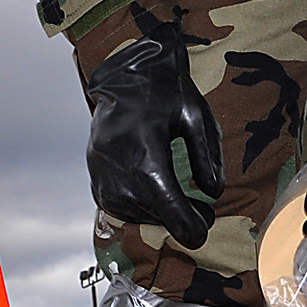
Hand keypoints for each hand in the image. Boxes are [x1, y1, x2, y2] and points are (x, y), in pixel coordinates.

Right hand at [84, 18, 223, 244]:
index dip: (185, 224)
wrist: (125, 71)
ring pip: (131, 211)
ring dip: (158, 214)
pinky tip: (156, 198)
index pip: (164, 199)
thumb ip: (206, 155)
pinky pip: (115, 205)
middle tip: (204, 215)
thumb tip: (213, 193)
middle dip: (178, 218)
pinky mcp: (93, 174)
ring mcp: (99, 169)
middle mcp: (115, 160)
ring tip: (182, 205)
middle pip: (149, 208)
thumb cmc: (163, 89)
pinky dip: (138, 208)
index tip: (202, 235)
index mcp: (143, 145)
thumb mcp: (195, 115)